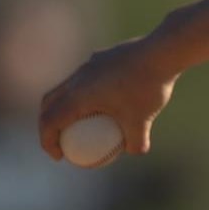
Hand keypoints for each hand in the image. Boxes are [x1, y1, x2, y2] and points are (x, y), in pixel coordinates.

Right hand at [37, 37, 177, 160]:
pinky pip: (83, 79)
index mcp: (79, 95)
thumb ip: (136, 143)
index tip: (59, 157)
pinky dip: (83, 94)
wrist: (160, 52)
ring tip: (79, 124)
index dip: (47, 142)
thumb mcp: (143, 121)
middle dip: (47, 124)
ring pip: (65, 88)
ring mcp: (87, 66)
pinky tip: (107, 103)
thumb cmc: (148, 87)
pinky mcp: (99, 58)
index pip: (50, 121)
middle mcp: (77, 78)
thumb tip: (133, 153)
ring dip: (64, 106)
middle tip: (59, 142)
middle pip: (49, 102)